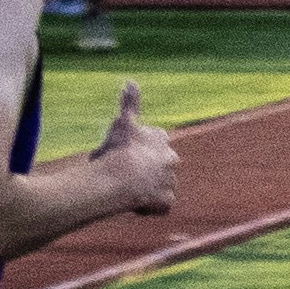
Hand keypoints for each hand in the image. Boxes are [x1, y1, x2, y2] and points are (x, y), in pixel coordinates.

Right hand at [89, 82, 172, 217]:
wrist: (119, 179)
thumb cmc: (117, 150)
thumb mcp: (123, 122)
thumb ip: (129, 102)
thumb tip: (131, 81)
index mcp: (162, 142)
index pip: (154, 143)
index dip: (138, 149)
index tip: (125, 153)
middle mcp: (171, 161)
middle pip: (156, 166)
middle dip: (142, 170)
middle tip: (123, 173)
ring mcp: (170, 182)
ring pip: (156, 186)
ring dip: (143, 189)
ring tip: (125, 188)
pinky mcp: (167, 202)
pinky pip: (159, 206)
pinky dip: (149, 207)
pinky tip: (134, 203)